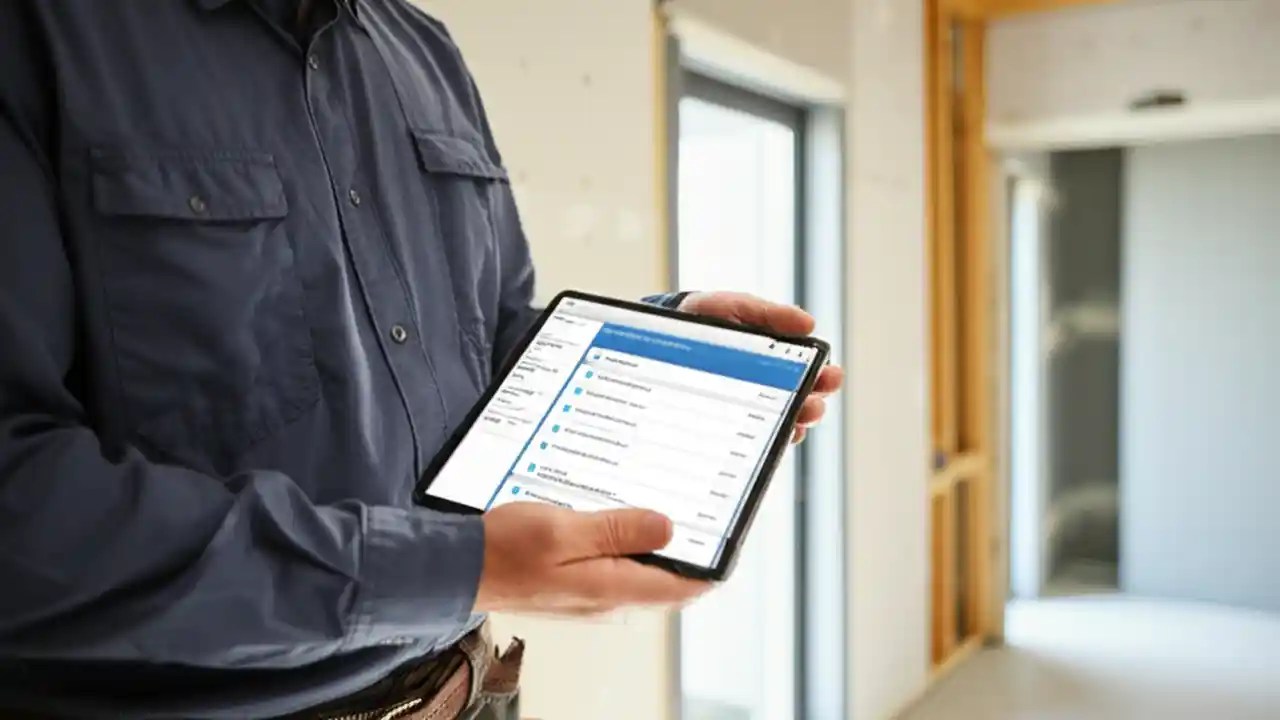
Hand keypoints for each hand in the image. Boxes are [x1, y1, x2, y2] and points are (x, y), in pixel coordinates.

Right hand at [474, 502, 709, 615]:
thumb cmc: (503, 550)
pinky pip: (617, 565)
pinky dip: (627, 542)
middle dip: (688, 549)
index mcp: (612, 589)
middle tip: (701, 506)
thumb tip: (667, 528)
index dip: (712, 564)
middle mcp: (608, 599)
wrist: (458, 568)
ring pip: (643, 571)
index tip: (728, 536)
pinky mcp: (577, 584)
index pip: (684, 588)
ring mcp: (593, 594)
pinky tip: (619, 515)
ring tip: (665, 503)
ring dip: (656, 543)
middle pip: (668, 580)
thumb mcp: (564, 530)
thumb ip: (617, 530)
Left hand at [679, 291, 844, 442]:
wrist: (660, 336)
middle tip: (813, 405)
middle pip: (800, 403)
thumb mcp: (735, 308)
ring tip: (795, 423)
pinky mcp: (726, 425)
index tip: (829, 377)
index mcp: (777, 359)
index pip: (809, 374)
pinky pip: (751, 441)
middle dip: (813, 406)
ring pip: (780, 425)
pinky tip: (769, 437)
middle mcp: (768, 388)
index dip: (824, 378)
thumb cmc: (705, 320)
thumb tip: (809, 323)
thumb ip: (768, 313)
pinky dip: (765, 441)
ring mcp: (747, 409)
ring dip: (793, 425)